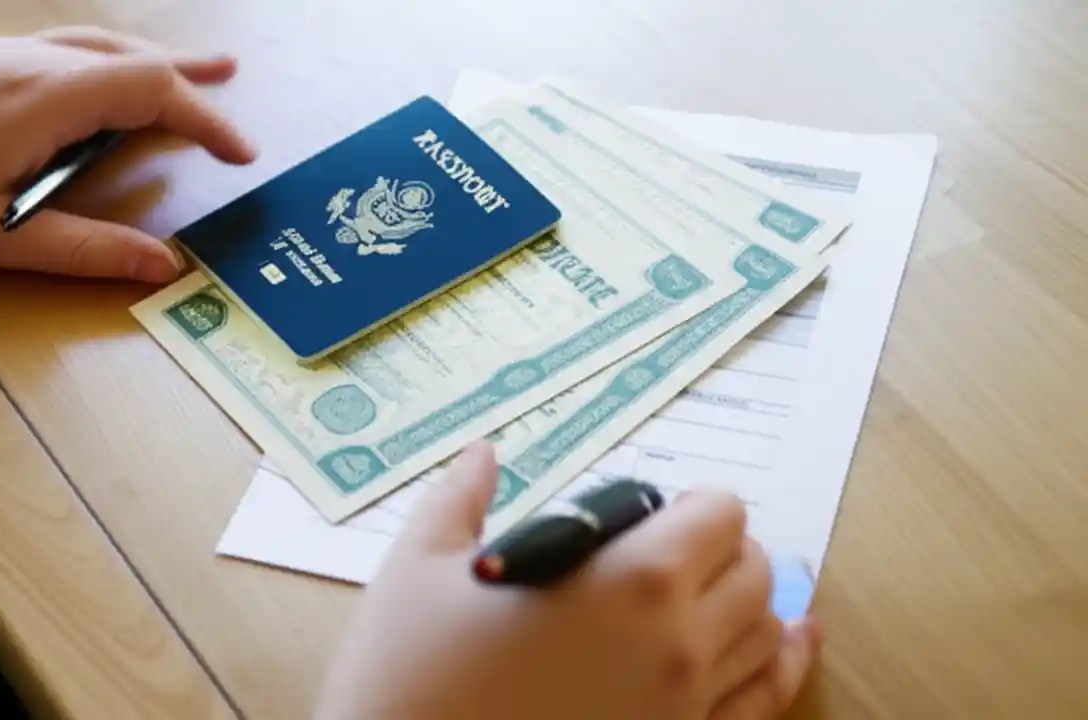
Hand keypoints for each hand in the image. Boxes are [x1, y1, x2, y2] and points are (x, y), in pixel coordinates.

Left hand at [0, 27, 254, 281]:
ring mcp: (8, 49)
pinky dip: (113, 58)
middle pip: (136, 57)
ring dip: (156, 60)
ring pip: (102, 44)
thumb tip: (165, 268)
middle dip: (192, 81)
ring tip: (199, 67)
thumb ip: (87, 250)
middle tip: (235, 93)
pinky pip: (70, 45)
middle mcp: (37, 60)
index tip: (241, 153)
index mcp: (50, 97)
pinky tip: (108, 73)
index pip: (154, 90)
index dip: (207, 119)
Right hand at [317, 442, 820, 719]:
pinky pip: (765, 703)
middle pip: (754, 568)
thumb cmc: (408, 675)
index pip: (719, 515)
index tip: (655, 513)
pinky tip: (797, 638)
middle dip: (720, 547)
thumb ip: (459, 496)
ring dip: (746, 599)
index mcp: (631, 581)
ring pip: (767, 632)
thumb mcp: (419, 569)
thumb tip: (481, 453)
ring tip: (707, 591)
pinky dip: (787, 664)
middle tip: (670, 549)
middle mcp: (681, 643)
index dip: (692, 504)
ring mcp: (687, 709)